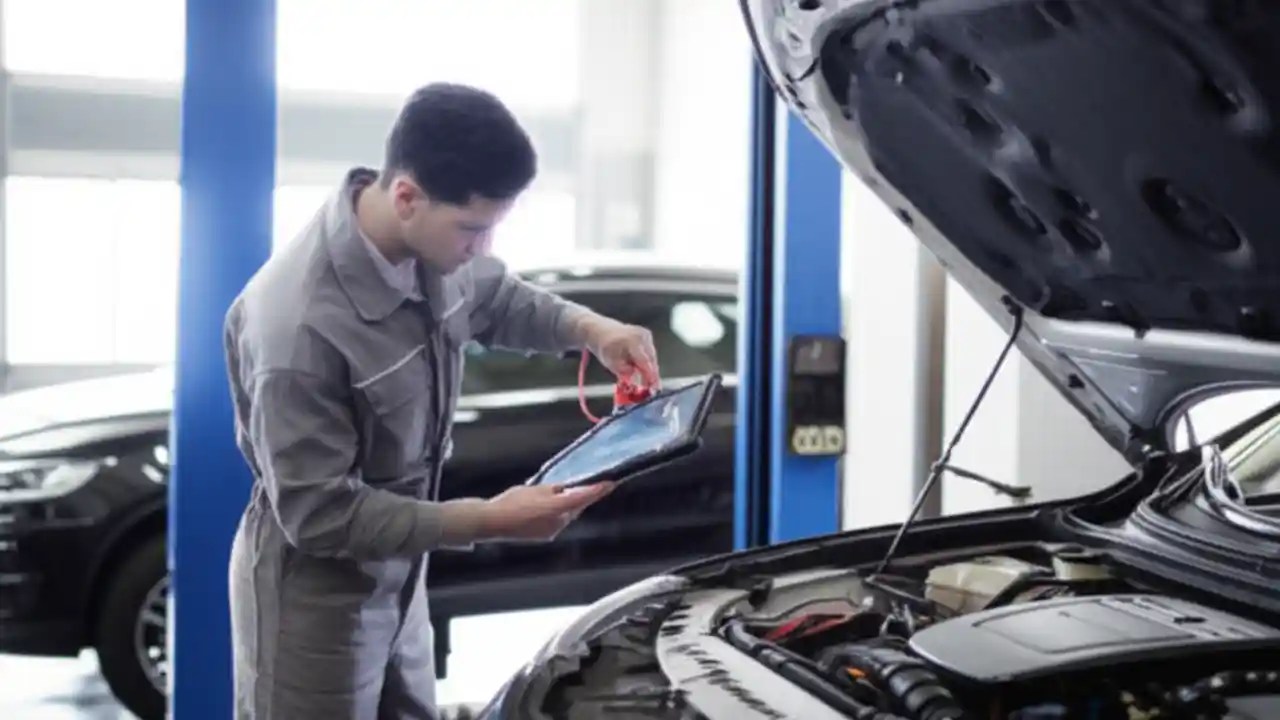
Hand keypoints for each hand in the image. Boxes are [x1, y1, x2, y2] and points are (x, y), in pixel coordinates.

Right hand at [477, 481, 615, 541]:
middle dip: (575, 497)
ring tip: (544, 498)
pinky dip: (553, 515)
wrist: (492, 522)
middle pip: (576, 507)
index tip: (610, 483)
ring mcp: (552, 532)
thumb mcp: (537, 488)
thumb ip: (556, 489)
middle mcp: (559, 523)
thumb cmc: (511, 502)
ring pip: (566, 516)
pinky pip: (556, 523)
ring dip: (562, 507)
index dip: (598, 489)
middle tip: (571, 486)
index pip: (584, 496)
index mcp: (558, 508)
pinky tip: (538, 510)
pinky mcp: (545, 537)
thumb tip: (567, 489)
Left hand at [583, 316, 660, 388]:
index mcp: (631, 341)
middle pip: (651, 360)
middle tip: (653, 389)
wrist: (601, 330)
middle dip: (652, 375)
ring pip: (652, 357)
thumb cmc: (604, 347)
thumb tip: (635, 380)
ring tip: (648, 383)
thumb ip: (624, 372)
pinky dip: (648, 362)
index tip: (654, 388)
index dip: (650, 376)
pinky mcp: (647, 335)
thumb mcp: (610, 363)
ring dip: (651, 370)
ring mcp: (645, 333)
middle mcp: (641, 335)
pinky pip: (650, 352)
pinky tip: (644, 372)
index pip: (644, 362)